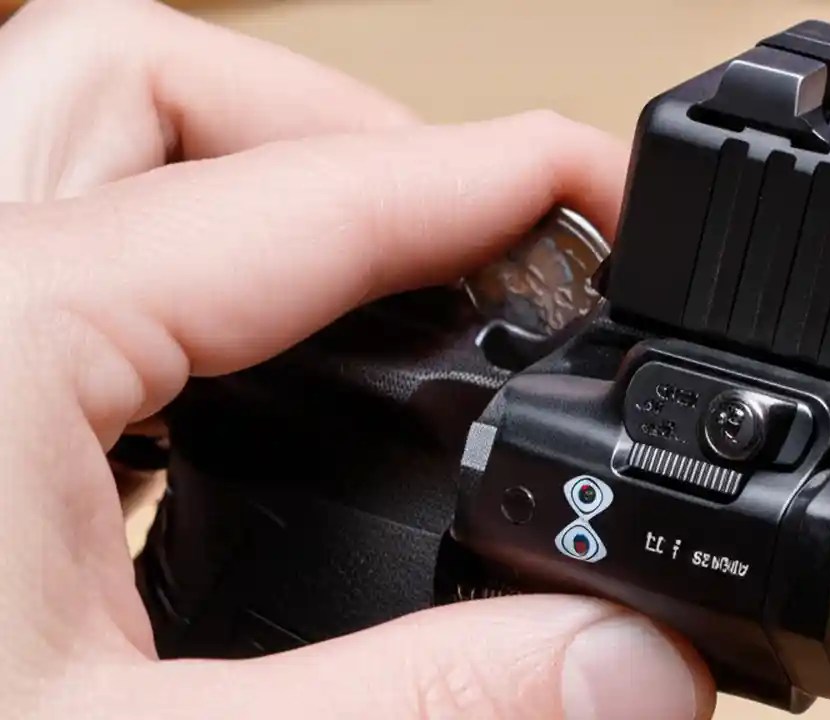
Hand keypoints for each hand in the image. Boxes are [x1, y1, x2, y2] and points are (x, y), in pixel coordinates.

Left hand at [0, 2, 713, 718]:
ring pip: (82, 143)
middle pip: (149, 82)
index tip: (593, 182)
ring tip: (382, 275)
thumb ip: (415, 707)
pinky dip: (191, 282)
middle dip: (343, 131)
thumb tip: (622, 665)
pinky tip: (256, 383)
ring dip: (254, 180)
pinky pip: (63, 264)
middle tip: (467, 226)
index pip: (296, 194)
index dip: (480, 174)